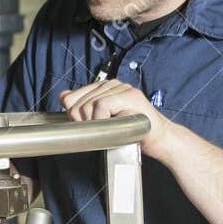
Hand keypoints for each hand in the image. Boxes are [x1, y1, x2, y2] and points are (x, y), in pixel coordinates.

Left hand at [57, 80, 178, 159]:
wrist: (158, 139)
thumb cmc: (131, 132)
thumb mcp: (101, 121)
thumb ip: (83, 108)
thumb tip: (63, 96)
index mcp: (103, 88)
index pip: (71, 96)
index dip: (72, 115)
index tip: (85, 126)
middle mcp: (111, 84)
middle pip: (76, 103)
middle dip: (82, 122)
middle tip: (100, 131)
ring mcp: (121, 88)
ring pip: (88, 104)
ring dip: (95, 123)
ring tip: (111, 129)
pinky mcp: (128, 95)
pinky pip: (101, 106)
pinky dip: (103, 120)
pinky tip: (114, 126)